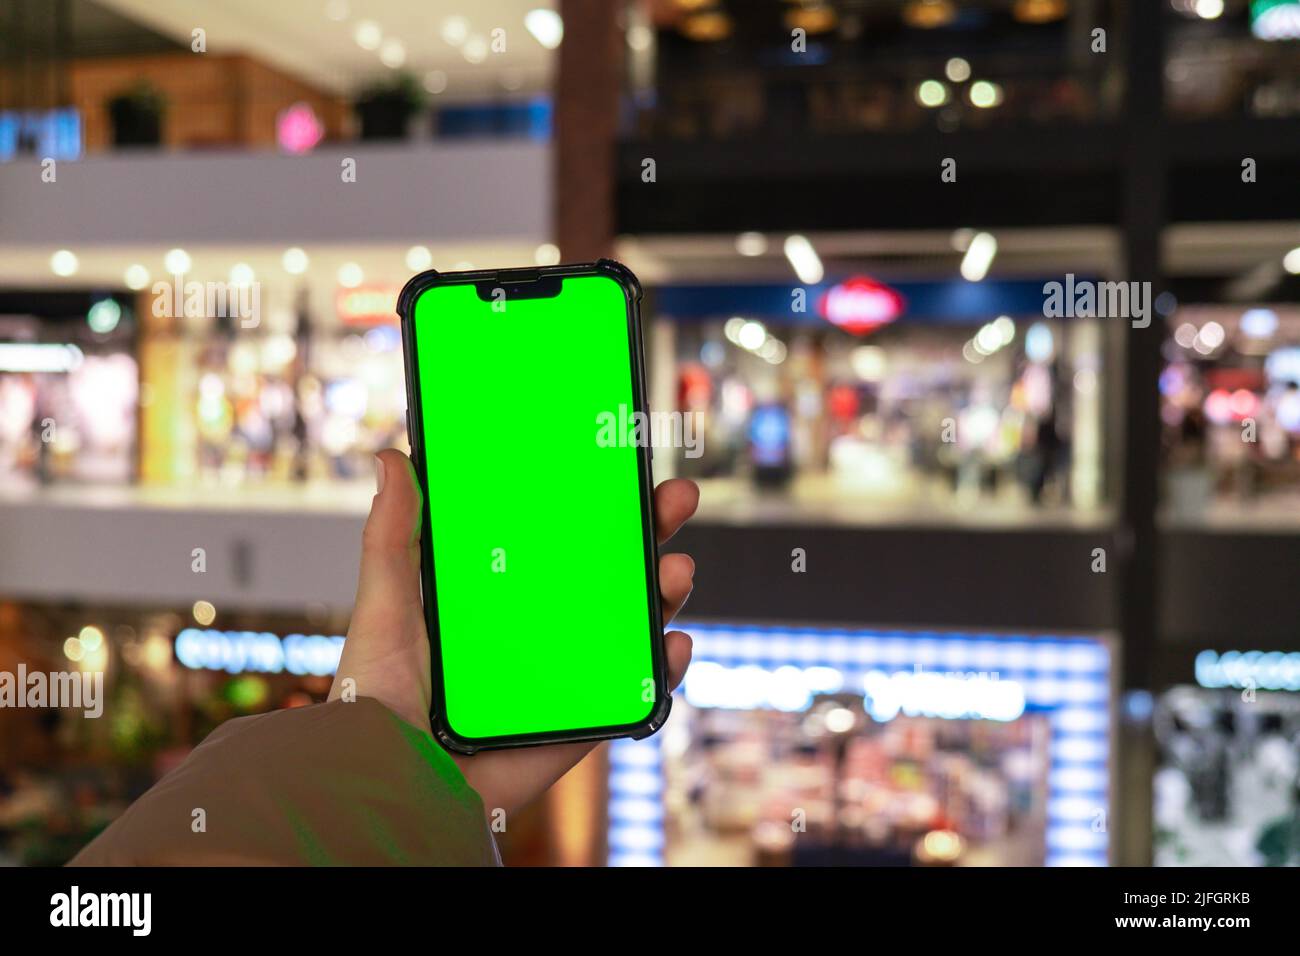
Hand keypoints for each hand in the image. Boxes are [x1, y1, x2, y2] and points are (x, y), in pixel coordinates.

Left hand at [329, 449, 698, 816]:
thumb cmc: (377, 694)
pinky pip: (634, 694)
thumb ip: (393, 536)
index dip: (597, 506)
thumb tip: (392, 457)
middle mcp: (539, 632)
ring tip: (678, 569)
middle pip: (610, 574)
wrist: (392, 779)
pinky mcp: (578, 722)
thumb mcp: (387, 602)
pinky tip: (674, 642)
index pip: (561, 540)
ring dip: (666, 593)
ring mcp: (564, 675)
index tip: (623, 467)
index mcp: (500, 598)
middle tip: (675, 498)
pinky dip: (663, 669)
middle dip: (650, 534)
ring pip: (631, 626)